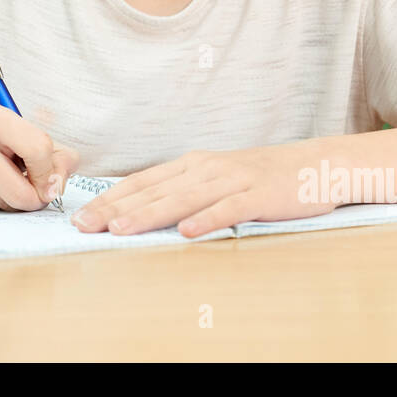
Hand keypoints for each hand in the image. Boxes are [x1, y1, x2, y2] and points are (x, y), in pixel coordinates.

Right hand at [0, 102, 79, 211]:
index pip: (39, 149)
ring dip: (13, 201)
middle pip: (24, 191)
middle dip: (35, 197)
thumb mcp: (14, 133)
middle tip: (30, 189)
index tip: (45, 175)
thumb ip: (52, 154)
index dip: (49, 170)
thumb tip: (59, 184)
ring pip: (8, 204)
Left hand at [71, 145, 336, 236]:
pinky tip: (186, 233)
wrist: (316, 164)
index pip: (142, 182)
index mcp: (191, 164)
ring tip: (120, 229)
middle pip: (153, 190)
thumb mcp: (216, 178)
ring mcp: (232, 180)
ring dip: (149, 214)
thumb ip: (183, 191)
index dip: (109, 198)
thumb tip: (141, 210)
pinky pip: (228, 209)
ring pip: (183, 199)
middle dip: (115, 209)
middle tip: (84, 226)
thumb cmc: (260, 177)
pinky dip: (206, 220)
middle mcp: (205, 168)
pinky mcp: (258, 195)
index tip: (81, 216)